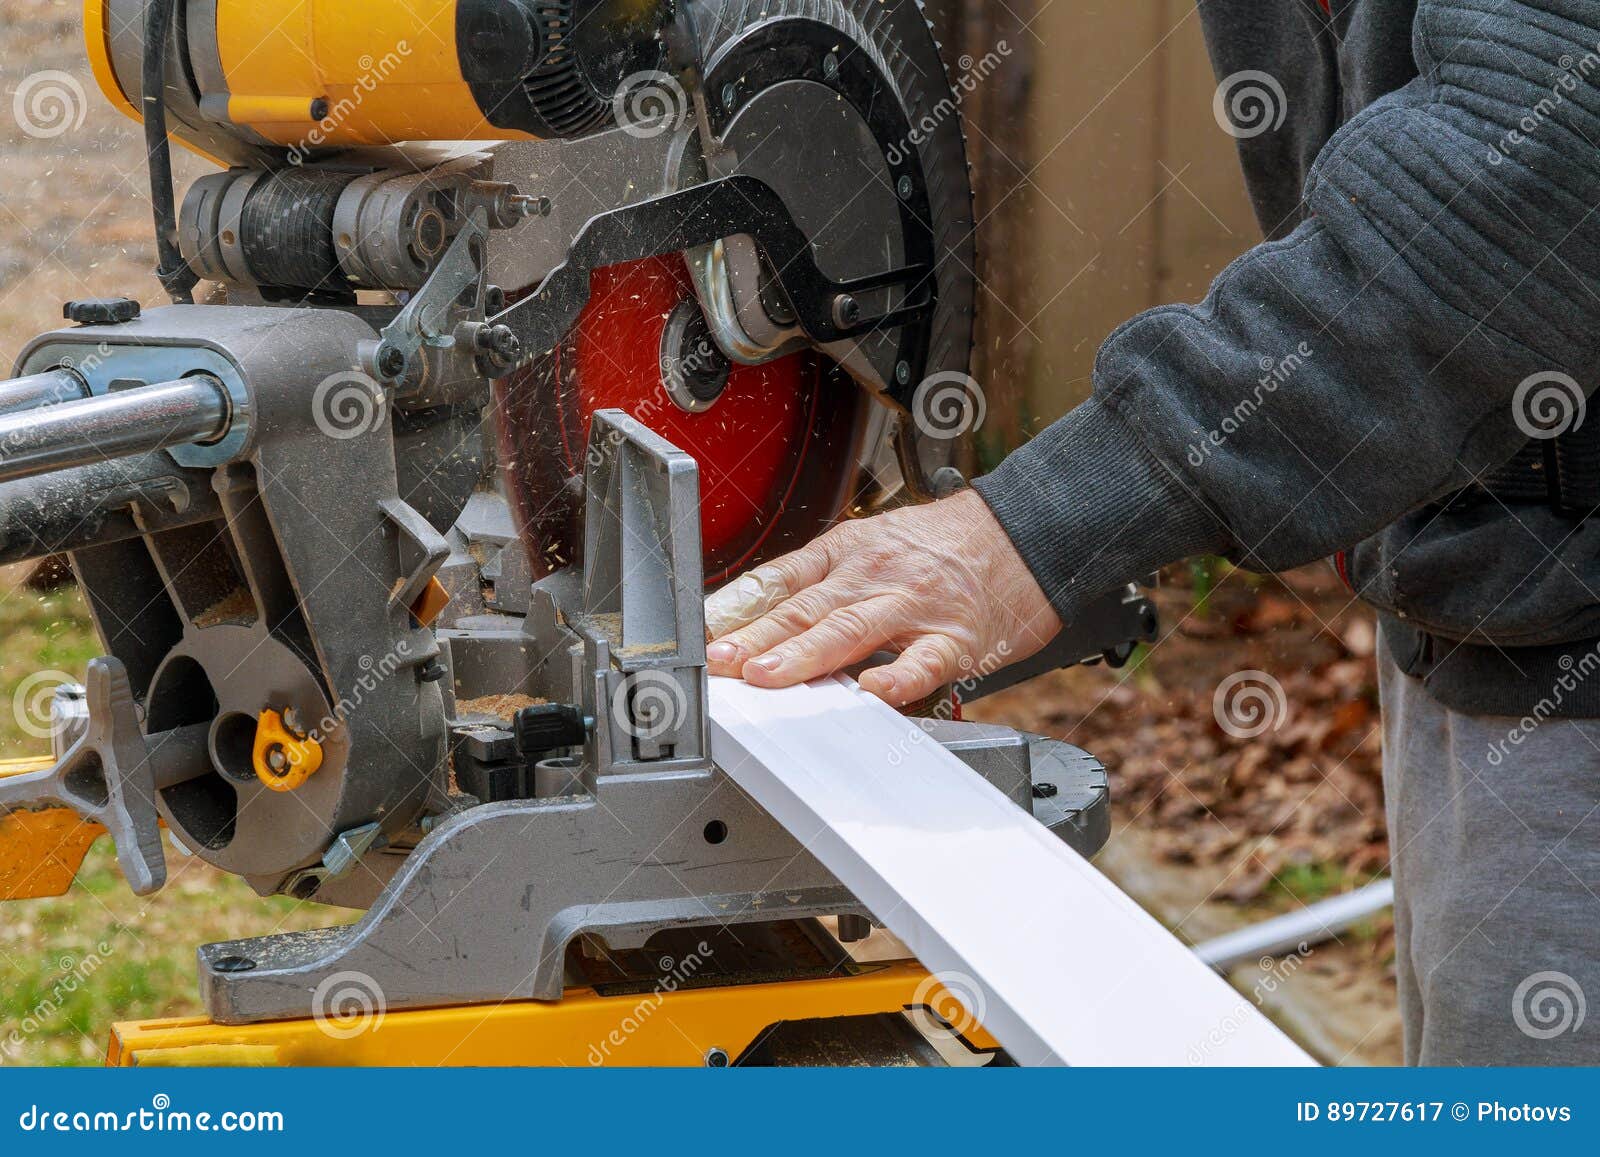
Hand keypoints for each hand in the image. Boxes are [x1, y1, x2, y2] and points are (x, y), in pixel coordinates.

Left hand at [704, 489, 1061, 703]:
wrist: (1022, 534)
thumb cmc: (941, 548)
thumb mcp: (870, 547)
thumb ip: (817, 585)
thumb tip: (750, 620)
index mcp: (845, 552)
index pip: (779, 580)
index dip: (735, 608)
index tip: (700, 635)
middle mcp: (873, 575)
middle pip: (805, 608)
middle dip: (756, 637)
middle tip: (719, 662)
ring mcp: (914, 605)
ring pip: (852, 628)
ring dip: (804, 655)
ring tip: (766, 676)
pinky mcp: (956, 638)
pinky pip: (924, 661)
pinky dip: (898, 678)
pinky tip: (872, 693)